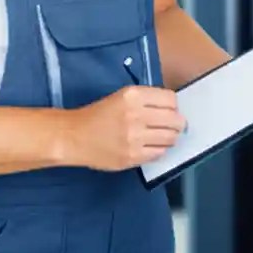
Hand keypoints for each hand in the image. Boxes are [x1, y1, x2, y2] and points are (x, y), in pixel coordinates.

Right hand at [60, 85, 186, 170]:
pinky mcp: (132, 156)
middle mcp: (136, 115)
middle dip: (177, 123)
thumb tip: (172, 109)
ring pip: (171, 138)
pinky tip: (152, 146)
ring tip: (162, 136)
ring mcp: (135, 138)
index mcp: (133, 96)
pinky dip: (160, 149)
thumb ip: (146, 100)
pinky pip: (159, 153)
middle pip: (175, 120)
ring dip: (170, 137)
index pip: (170, 99)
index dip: (173, 106)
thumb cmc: (98, 115)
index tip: (169, 110)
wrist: (74, 137)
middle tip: (172, 125)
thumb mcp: (122, 96)